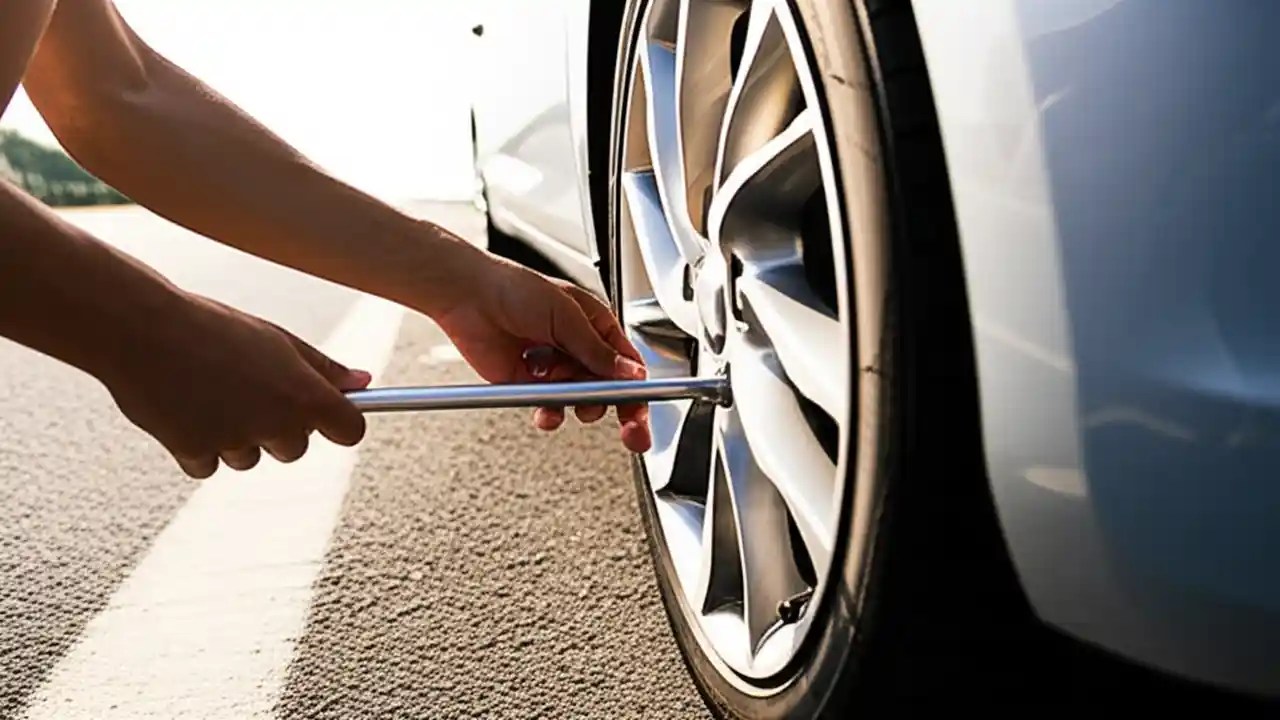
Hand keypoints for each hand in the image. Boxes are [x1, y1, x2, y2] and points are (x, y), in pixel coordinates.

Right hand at [102, 293, 370, 477]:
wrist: (141, 328)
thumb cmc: (213, 328)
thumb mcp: (277, 340)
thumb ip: (323, 368)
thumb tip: (364, 382)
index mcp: (304, 395)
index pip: (350, 431)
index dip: (340, 422)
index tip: (328, 414)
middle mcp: (276, 424)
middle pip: (297, 447)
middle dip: (279, 425)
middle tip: (249, 387)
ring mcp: (235, 442)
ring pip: (251, 456)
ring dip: (238, 435)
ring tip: (210, 390)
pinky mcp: (194, 454)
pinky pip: (210, 464)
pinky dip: (200, 444)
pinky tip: (186, 407)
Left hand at [431, 253, 651, 452]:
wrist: (468, 297)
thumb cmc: (514, 288)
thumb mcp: (565, 316)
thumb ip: (597, 350)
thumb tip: (630, 372)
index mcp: (594, 325)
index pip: (626, 364)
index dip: (635, 389)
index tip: (639, 412)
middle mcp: (577, 347)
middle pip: (608, 387)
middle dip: (616, 408)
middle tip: (629, 433)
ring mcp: (554, 366)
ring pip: (579, 400)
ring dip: (578, 407)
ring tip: (573, 406)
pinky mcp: (530, 383)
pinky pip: (550, 406)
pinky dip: (550, 413)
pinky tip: (545, 411)